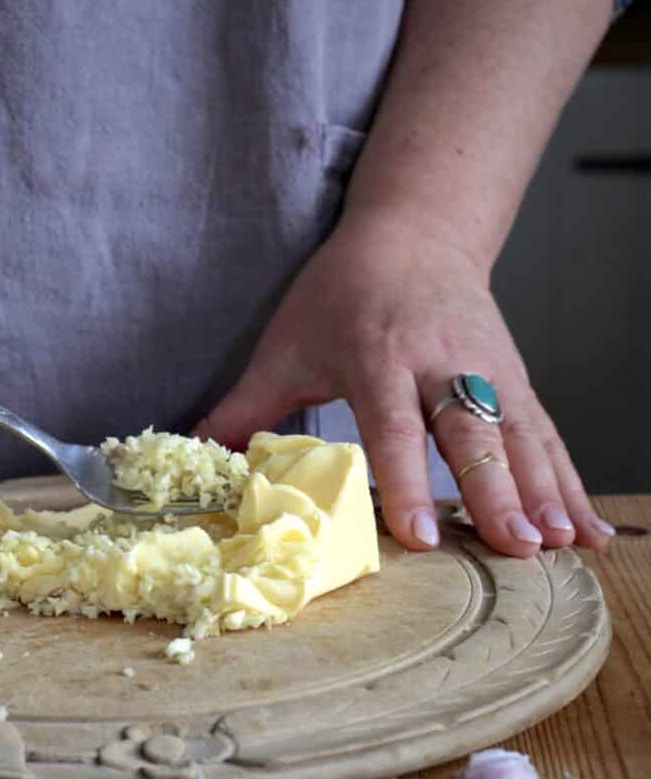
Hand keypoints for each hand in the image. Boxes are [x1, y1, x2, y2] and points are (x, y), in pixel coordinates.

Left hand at [194, 212, 613, 556]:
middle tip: (517, 547)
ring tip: (559, 546)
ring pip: (521, 434)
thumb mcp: (286, 343)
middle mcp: (442, 362)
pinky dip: (567, 480)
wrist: (413, 230)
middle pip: (473, 430)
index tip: (422, 535)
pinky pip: (545, 432)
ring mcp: (488, 367)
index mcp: (378, 355)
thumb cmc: (342, 291)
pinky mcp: (514, 375)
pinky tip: (582, 526)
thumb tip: (197, 451)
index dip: (409, 480)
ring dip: (543, 491)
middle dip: (498, 491)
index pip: (394, 424)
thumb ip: (246, 404)